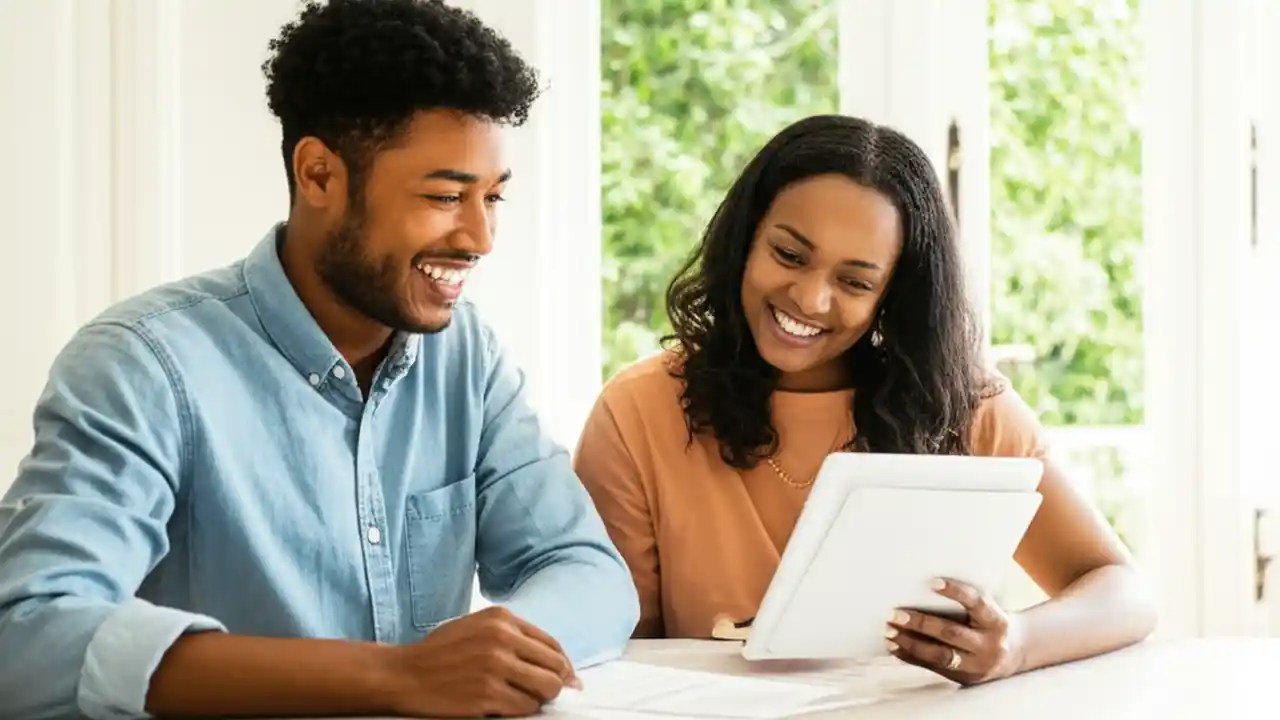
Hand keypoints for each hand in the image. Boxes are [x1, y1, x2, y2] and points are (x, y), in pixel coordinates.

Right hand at [383, 606, 579, 717]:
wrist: (403, 675)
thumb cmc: (439, 654)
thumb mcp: (476, 629)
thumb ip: (512, 638)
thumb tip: (553, 663)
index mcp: (501, 618)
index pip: (551, 644)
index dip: (563, 665)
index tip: (567, 679)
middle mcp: (502, 638)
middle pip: (555, 667)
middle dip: (557, 685)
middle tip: (550, 696)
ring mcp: (496, 666)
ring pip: (546, 689)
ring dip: (539, 700)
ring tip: (522, 700)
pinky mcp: (488, 694)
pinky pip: (524, 708)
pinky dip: (519, 711)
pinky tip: (503, 706)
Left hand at [884, 578, 1025, 685]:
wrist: (1014, 653)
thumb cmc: (990, 622)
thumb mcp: (988, 610)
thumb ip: (965, 603)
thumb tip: (921, 586)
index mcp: (997, 621)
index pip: (977, 603)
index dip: (956, 592)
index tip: (932, 582)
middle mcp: (989, 645)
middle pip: (952, 633)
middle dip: (921, 623)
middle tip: (895, 614)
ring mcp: (977, 665)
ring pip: (940, 655)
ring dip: (910, 643)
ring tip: (889, 632)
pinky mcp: (965, 679)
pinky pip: (934, 668)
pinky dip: (911, 658)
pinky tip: (894, 648)